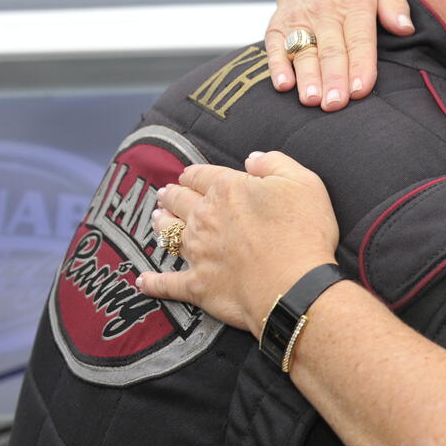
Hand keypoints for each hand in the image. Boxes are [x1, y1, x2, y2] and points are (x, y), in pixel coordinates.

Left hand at [140, 151, 339, 336]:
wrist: (295, 287)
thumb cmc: (303, 233)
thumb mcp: (303, 182)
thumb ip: (275, 163)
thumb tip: (251, 158)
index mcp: (228, 189)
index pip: (203, 175)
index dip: (194, 174)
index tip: (188, 175)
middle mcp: (205, 217)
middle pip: (181, 201)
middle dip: (172, 195)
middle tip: (165, 194)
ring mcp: (197, 252)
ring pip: (169, 234)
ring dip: (161, 225)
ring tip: (156, 219)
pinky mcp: (197, 285)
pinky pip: (167, 283)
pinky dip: (152, 283)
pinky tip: (142, 281)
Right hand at [266, 0, 414, 111]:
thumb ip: (396, 4)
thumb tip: (405, 29)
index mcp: (354, 4)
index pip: (358, 39)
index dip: (360, 65)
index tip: (361, 90)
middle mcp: (325, 12)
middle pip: (330, 49)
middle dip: (334, 78)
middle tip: (336, 104)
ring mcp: (299, 19)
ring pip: (304, 51)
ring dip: (307, 76)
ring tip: (312, 100)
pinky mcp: (277, 26)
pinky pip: (276, 46)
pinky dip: (277, 66)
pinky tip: (284, 85)